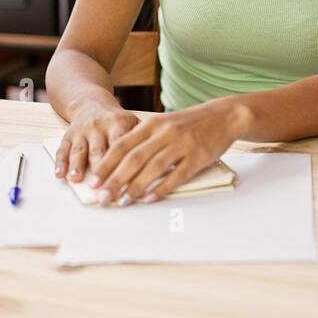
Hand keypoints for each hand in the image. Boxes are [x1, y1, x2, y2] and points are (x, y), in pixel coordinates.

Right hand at [54, 101, 139, 183]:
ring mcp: (82, 131)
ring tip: (75, 179)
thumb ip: (143, 142)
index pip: (122, 146)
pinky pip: (63, 149)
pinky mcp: (69, 135)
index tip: (126, 183)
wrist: (92, 103)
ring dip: (77, 165)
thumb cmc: (118, 120)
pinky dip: (60, 162)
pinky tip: (59, 174)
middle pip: (99, 150)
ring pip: (80, 150)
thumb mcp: (133, 122)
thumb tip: (162, 167)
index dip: (123, 164)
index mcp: (119, 123)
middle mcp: (99, 126)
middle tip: (101, 189)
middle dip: (100, 170)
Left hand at [86, 101, 244, 205]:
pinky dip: (162, 188)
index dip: (106, 164)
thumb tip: (116, 161)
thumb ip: (142, 138)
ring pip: (154, 168)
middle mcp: (165, 133)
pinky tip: (150, 199)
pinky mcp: (198, 156)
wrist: (223, 116)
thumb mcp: (163, 123)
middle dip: (115, 180)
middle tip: (103, 197)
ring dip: (136, 187)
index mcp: (152, 124)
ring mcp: (182, 144)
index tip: (94, 181)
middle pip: (134, 158)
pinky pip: (178, 175)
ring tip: (123, 201)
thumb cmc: (188, 123)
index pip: (123, 145)